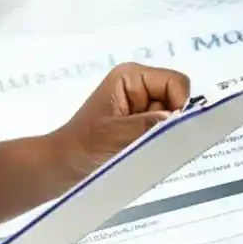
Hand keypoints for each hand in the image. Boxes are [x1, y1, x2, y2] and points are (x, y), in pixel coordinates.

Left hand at [50, 63, 190, 177]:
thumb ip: (149, 125)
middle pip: (177, 99)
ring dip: (163, 136)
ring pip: (173, 118)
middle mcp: (139, 87)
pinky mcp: (141, 125)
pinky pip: (164, 131)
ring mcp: (141, 107)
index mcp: (131, 76)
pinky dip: (159, 143)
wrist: (63, 167)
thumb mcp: (116, 135)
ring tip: (139, 148)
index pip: (176, 82)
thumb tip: (179, 119)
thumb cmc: (83, 146)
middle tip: (147, 141)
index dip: (180, 104)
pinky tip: (142, 153)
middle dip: (170, 122)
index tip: (168, 129)